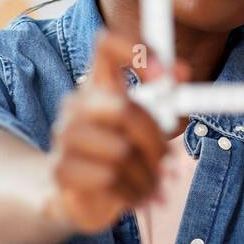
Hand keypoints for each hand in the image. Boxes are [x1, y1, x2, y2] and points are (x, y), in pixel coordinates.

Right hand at [42, 30, 187, 234]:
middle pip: (125, 108)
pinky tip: (136, 197)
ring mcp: (64, 135)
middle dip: (156, 140)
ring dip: (148, 175)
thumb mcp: (147, 126)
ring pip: (122, 152)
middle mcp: (77, 104)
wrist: (81, 199)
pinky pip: (109, 179)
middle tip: (169, 161)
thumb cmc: (120, 154)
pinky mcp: (61, 169)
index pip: (106, 45)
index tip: (166, 76)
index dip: (137, 51)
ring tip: (153, 185)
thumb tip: (182, 72)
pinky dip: (133, 193)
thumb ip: (166, 99)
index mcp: (99, 84)